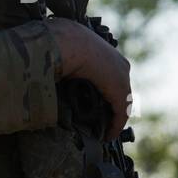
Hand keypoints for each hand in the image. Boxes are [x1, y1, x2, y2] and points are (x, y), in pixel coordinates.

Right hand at [47, 19, 132, 140]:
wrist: (68, 42)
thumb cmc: (62, 43)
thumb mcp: (69, 54)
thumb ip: (70, 67)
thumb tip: (56, 75)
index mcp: (108, 54)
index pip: (113, 79)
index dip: (108, 96)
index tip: (101, 109)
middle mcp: (120, 65)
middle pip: (121, 93)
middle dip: (113, 109)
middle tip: (103, 124)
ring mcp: (122, 77)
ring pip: (122, 104)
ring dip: (114, 120)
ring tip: (105, 133)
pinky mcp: (120, 90)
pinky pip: (120, 112)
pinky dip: (115, 125)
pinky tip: (108, 135)